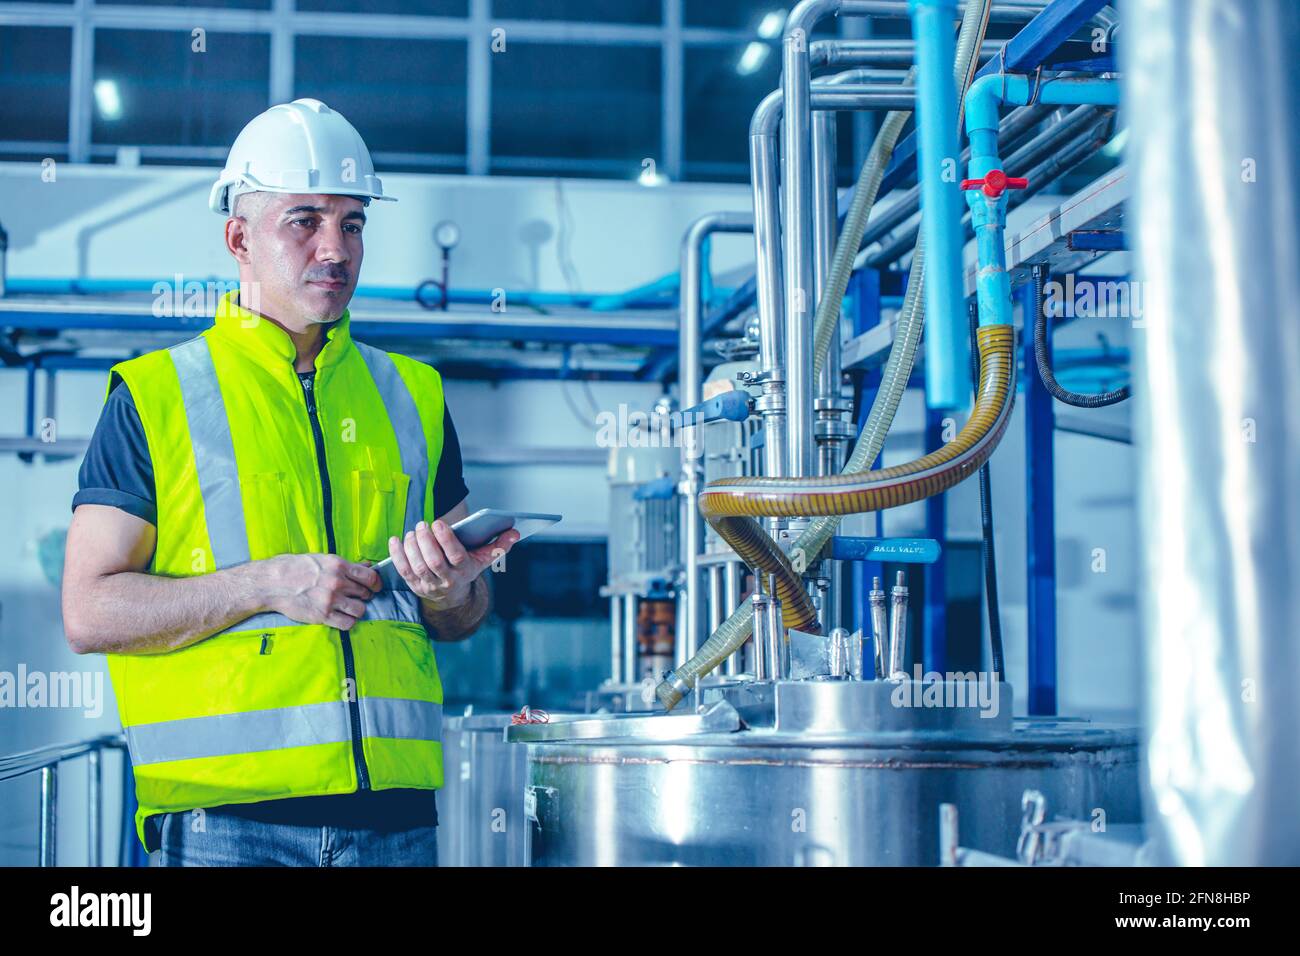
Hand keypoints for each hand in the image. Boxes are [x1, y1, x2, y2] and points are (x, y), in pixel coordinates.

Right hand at [263, 553, 380, 629]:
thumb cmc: (295, 568)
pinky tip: (341, 617)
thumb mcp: (322, 559)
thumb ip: (345, 564)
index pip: (370, 576)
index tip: (374, 587)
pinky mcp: (323, 615)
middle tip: (356, 597)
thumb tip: (366, 565)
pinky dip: (348, 622)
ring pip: (360, 610)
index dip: (376, 583)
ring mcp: (330, 600)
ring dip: (357, 610)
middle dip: (364, 596)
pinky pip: (348, 623)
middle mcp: (337, 582)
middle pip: (365, 593)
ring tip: (349, 607)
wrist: (272, 583)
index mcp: (338, 565)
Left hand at [387, 520, 519, 609]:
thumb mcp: (485, 559)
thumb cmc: (467, 569)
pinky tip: (396, 540)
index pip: (455, 556)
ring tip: (413, 531)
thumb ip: (500, 545)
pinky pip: (403, 570)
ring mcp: (429, 584)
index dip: (445, 539)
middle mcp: (447, 580)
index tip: (438, 523)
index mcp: (465, 571)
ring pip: (417, 566)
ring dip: (412, 546)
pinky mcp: (414, 585)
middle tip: (422, 524)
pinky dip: (397, 555)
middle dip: (426, 541)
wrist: (452, 596)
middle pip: (434, 561)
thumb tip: (515, 531)